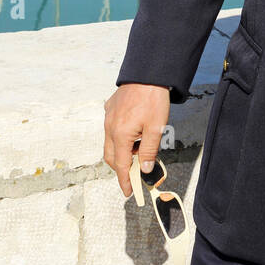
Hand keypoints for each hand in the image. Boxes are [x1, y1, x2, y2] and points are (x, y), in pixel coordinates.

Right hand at [103, 83, 170, 197]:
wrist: (148, 72)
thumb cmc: (154, 99)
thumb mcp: (156, 127)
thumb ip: (149, 150)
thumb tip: (145, 169)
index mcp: (120, 134)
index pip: (121, 165)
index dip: (125, 180)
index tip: (128, 192)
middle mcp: (110, 127)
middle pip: (111, 156)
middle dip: (121, 168)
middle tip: (135, 174)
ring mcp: (108, 117)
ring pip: (110, 142)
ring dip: (122, 151)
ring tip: (139, 150)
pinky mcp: (110, 108)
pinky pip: (111, 128)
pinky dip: (120, 137)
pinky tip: (134, 132)